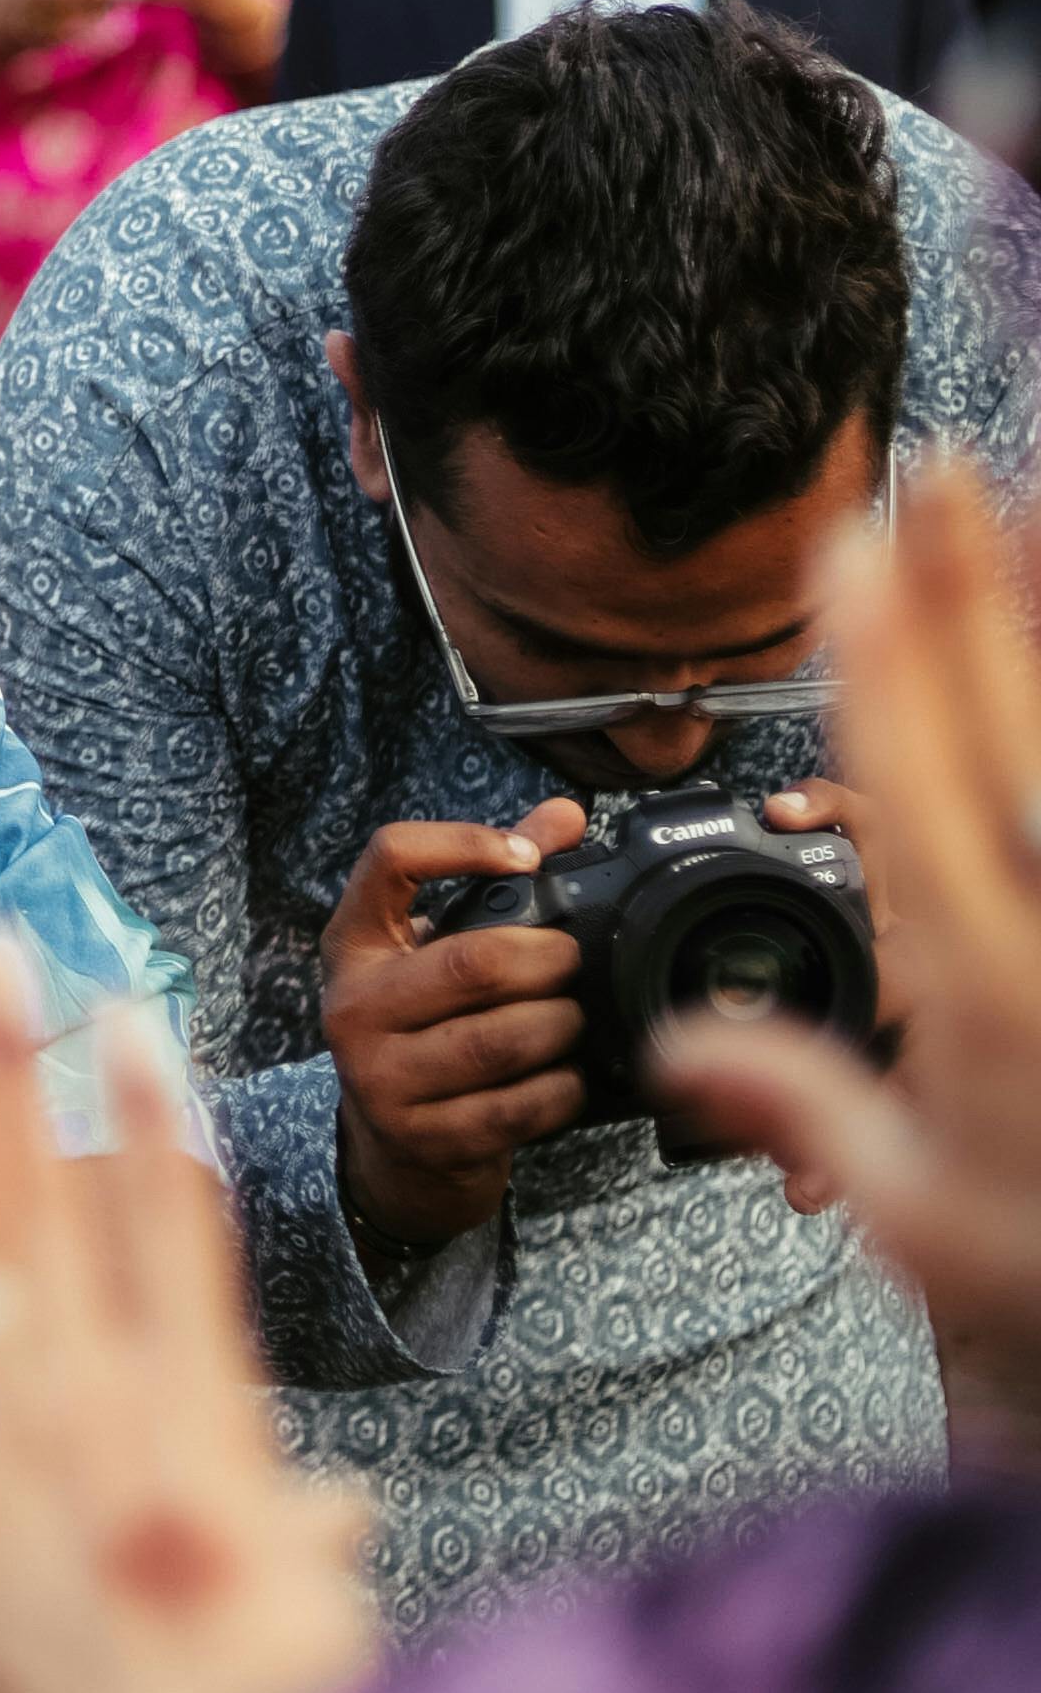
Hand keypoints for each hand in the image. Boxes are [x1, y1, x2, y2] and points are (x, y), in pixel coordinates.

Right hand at [323, 800, 589, 1241]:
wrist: (395, 1146)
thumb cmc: (426, 1022)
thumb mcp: (438, 946)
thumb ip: (499, 876)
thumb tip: (568, 815)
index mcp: (353, 942)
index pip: (391, 857)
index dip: (466, 843)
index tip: (527, 859)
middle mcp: (353, 1007)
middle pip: (473, 962)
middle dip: (548, 959)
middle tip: (571, 961)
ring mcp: (380, 1078)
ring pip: (501, 1040)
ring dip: (559, 1026)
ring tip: (571, 1017)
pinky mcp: (421, 1137)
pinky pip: (515, 1107)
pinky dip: (560, 1089)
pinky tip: (566, 1076)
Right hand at [657, 459, 1040, 1413]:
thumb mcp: (928, 1220)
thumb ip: (807, 1110)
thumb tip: (688, 1053)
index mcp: (989, 988)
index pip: (917, 783)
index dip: (882, 658)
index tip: (851, 557)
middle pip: (1008, 723)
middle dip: (965, 588)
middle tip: (934, 472)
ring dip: (1039, 620)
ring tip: (1018, 501)